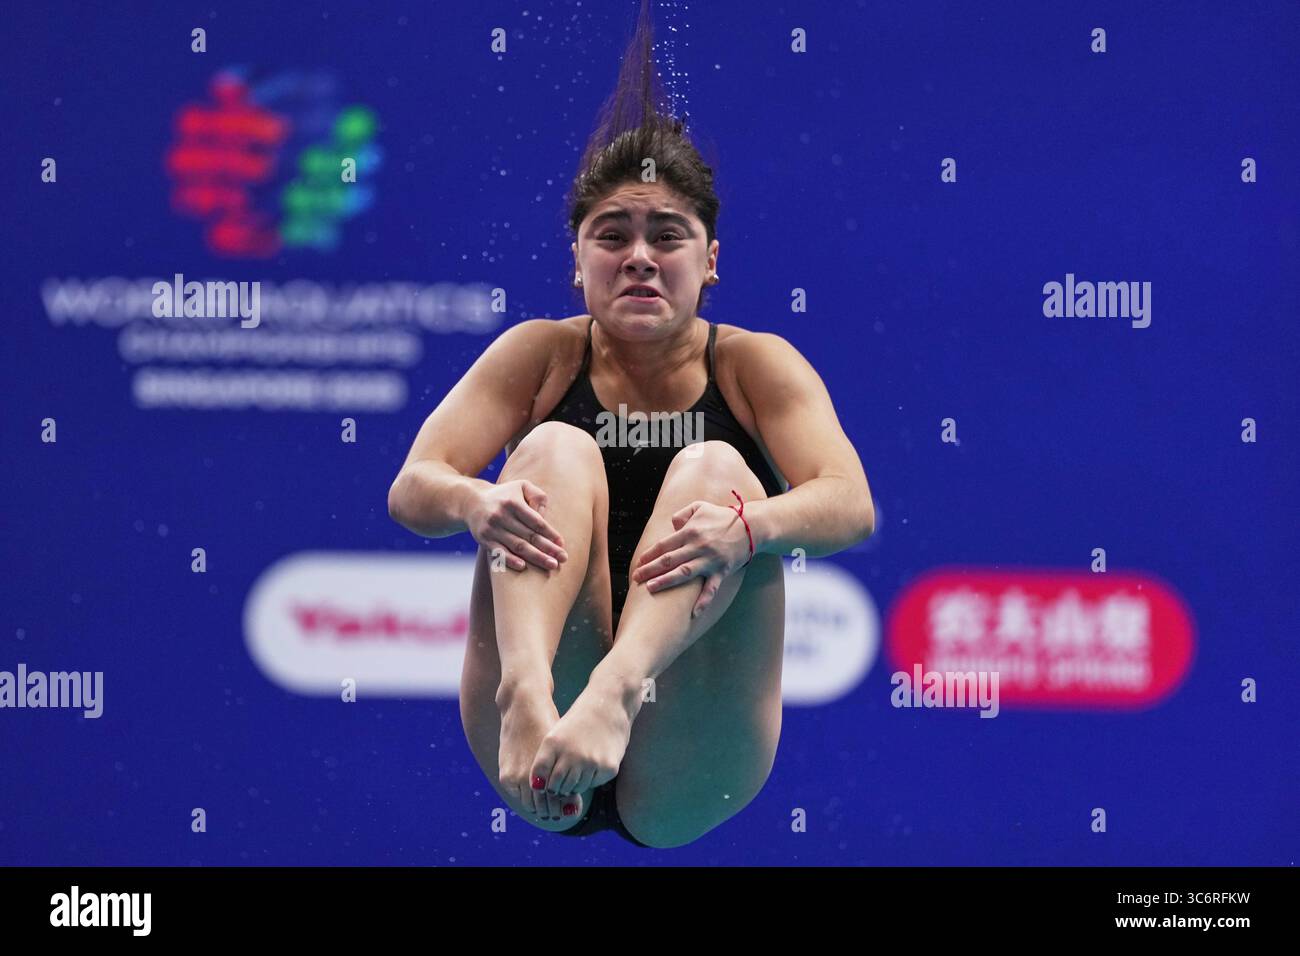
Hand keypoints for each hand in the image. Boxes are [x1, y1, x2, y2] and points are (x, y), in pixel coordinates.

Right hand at [466, 479, 567, 570]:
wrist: (472, 502)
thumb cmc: (505, 495)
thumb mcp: (522, 487)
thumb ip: (537, 497)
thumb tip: (545, 517)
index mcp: (513, 502)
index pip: (536, 521)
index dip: (550, 533)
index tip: (562, 543)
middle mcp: (501, 515)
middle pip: (529, 536)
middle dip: (548, 548)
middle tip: (563, 558)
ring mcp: (491, 529)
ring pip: (517, 546)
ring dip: (536, 557)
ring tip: (552, 565)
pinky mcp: (484, 539)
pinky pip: (499, 552)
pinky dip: (510, 560)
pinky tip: (524, 567)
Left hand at [631, 498, 751, 617]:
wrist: (751, 527)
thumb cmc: (722, 516)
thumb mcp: (700, 507)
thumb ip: (682, 515)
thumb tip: (671, 526)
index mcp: (690, 531)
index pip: (665, 545)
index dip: (650, 554)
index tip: (639, 563)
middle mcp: (698, 546)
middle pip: (669, 560)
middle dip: (651, 569)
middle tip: (636, 578)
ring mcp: (710, 560)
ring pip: (684, 573)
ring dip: (666, 581)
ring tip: (651, 588)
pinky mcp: (722, 571)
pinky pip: (711, 588)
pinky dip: (703, 601)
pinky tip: (693, 613)